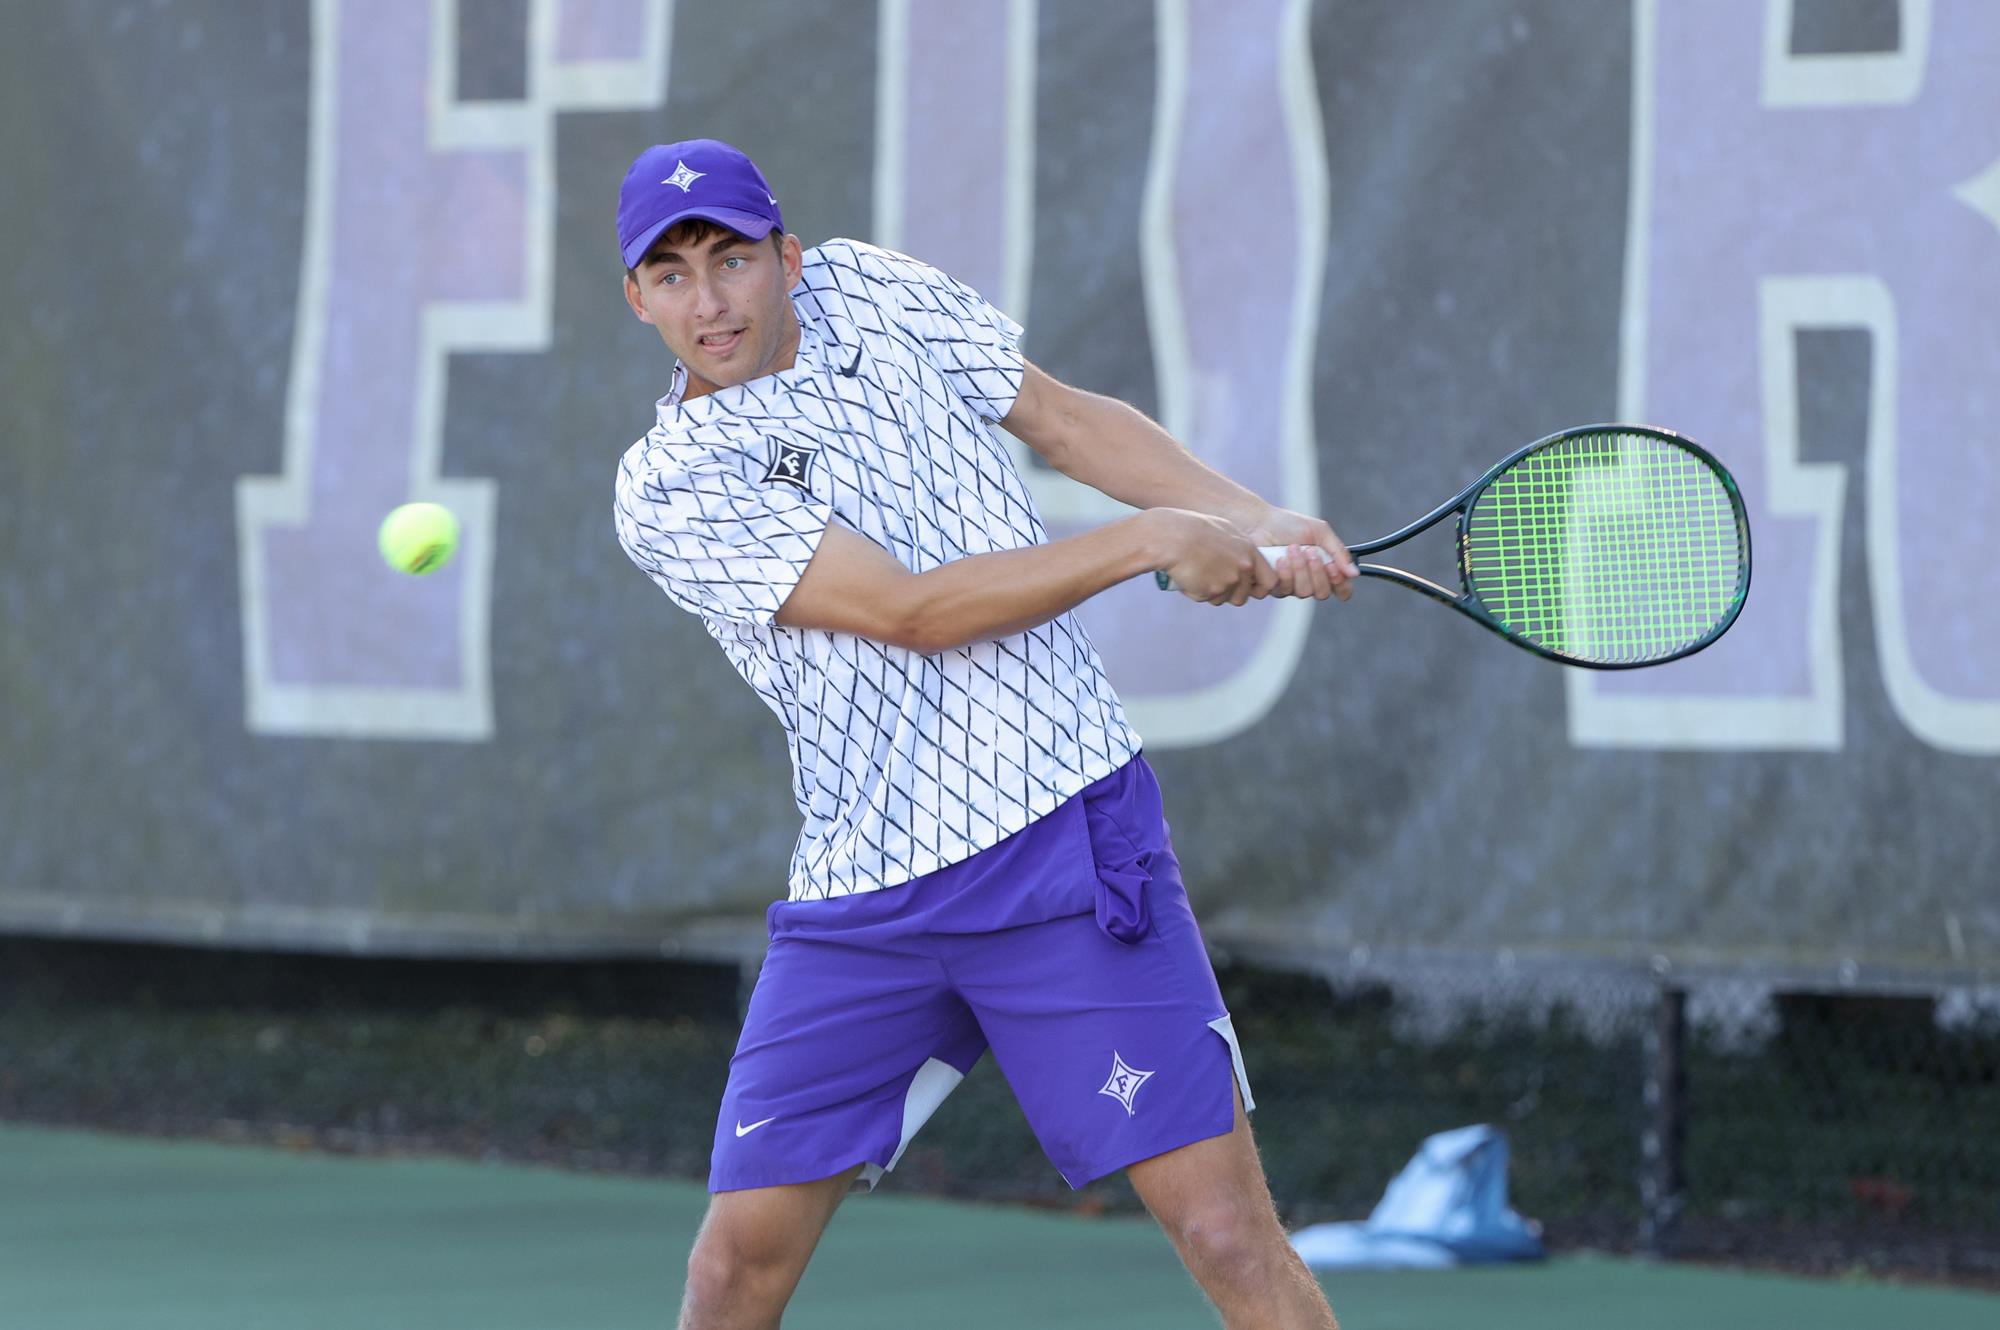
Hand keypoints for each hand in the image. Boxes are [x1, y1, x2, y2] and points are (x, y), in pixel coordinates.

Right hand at [1149, 509, 1277, 605]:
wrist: (1170, 538)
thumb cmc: (1192, 529)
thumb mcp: (1224, 531)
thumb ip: (1239, 549)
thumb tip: (1246, 564)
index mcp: (1249, 551)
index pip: (1270, 581)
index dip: (1259, 587)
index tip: (1248, 586)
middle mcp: (1243, 568)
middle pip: (1243, 596)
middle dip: (1228, 593)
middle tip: (1211, 580)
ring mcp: (1229, 581)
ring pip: (1223, 599)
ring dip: (1211, 593)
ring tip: (1197, 573)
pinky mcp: (1212, 591)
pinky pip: (1205, 598)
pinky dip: (1196, 591)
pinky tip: (1187, 575)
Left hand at [1239, 505, 1357, 601]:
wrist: (1258, 522)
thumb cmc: (1289, 525)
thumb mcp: (1320, 532)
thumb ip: (1338, 551)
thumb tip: (1354, 573)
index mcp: (1324, 569)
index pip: (1341, 590)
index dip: (1341, 585)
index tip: (1334, 569)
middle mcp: (1308, 581)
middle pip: (1321, 593)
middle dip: (1317, 572)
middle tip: (1310, 552)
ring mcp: (1289, 586)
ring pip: (1302, 593)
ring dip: (1299, 569)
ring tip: (1292, 549)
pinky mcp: (1270, 587)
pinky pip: (1282, 591)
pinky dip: (1283, 574)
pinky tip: (1279, 559)